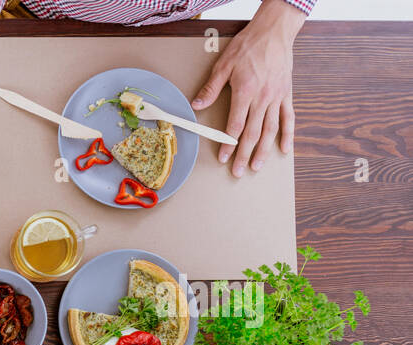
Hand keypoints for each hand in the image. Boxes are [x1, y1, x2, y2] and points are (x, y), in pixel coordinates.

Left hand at [191, 0, 305, 175]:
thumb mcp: (224, 65)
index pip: (236, 125)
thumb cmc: (248, 46)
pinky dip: (287, 134)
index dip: (229, 144)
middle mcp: (263, 98)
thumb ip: (211, 88)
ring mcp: (277, 97)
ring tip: (257, 166)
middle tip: (238, 171)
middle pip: (253, 133)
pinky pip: (289, 118)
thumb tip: (197, 105)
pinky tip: (284, 149)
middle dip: (245, 155)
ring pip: (271, 129)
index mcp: (246, 92)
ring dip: (264, 150)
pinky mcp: (286, 94)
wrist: (274, 31)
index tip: (223, 158)